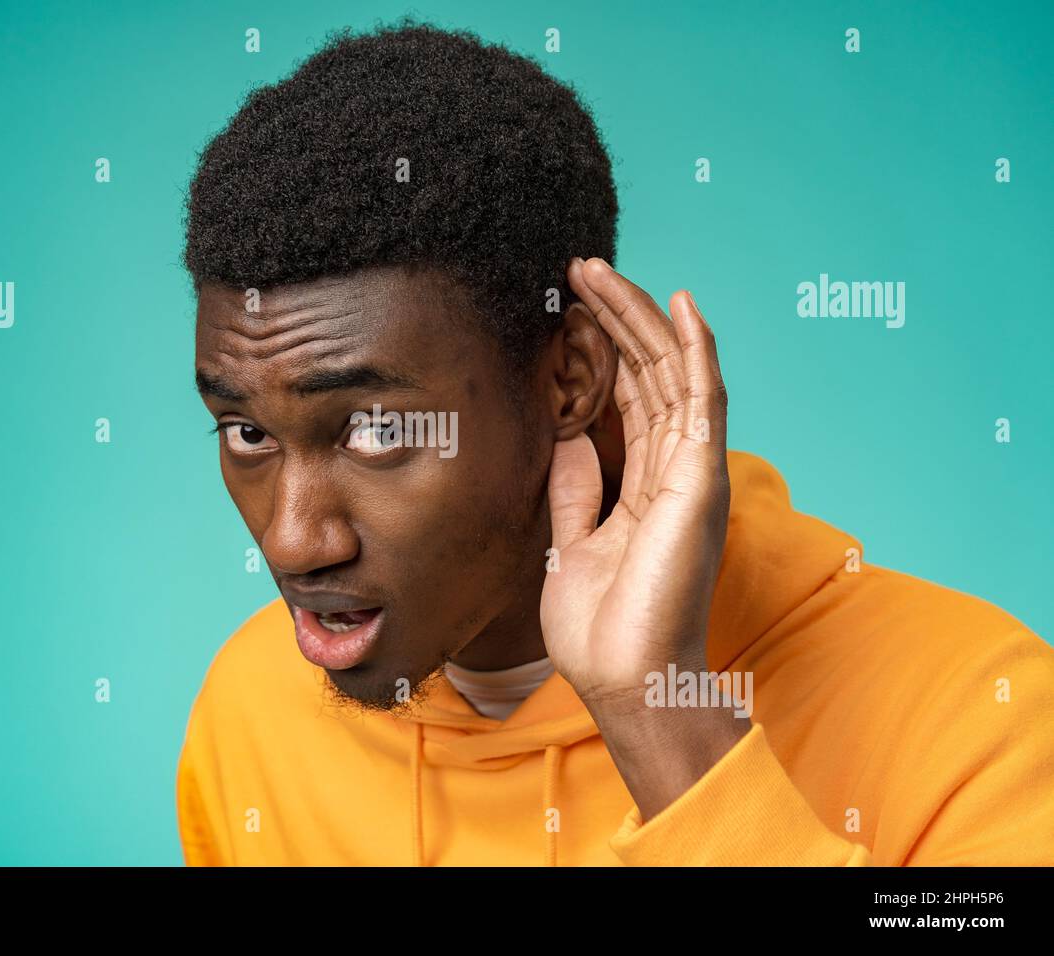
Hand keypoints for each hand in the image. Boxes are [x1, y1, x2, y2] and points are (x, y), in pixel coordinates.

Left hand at [540, 258, 730, 712]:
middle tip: (578, 270)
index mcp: (647, 486)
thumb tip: (567, 436)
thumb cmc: (604, 627)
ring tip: (600, 271)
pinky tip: (681, 304)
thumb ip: (576, 488)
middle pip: (648, 375)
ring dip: (638, 318)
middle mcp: (676, 471)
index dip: (602, 351)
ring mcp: (692, 471)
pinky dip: (695, 349)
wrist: (626, 680)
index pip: (628, 400)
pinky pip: (703, 400)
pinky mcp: (701, 478)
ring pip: (671, 373)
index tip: (568, 311)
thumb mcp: (571, 543)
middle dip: (615, 320)